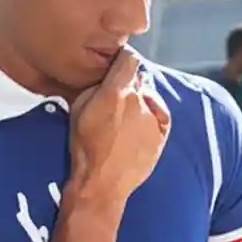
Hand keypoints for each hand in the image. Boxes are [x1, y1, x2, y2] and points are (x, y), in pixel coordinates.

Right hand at [68, 50, 170, 204]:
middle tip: (120, 97)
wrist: (101, 182)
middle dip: (131, 84)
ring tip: (126, 119)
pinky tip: (138, 128)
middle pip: (141, 79)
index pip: (129, 59)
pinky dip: (152, 116)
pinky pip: (160, 115)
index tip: (121, 65)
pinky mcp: (162, 133)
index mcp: (116, 91)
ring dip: (142, 101)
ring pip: (151, 97)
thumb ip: (95, 86)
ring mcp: (153, 117)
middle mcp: (138, 100)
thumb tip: (107, 75)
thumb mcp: (79, 109)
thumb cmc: (85, 146)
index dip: (124, 60)